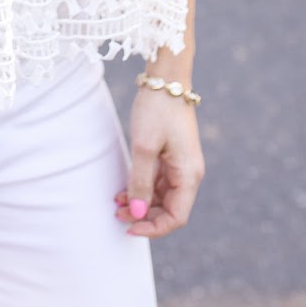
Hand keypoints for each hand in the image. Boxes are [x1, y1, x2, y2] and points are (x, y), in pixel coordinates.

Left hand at [113, 88, 204, 238]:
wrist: (166, 78)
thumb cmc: (157, 109)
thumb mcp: (143, 147)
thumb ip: (140, 182)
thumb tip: (138, 213)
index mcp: (189, 175)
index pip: (176, 217)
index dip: (153, 228)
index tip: (129, 227)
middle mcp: (189, 173)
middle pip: (169, 209)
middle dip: (144, 216)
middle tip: (116, 213)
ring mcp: (181, 165)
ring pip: (162, 197)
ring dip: (141, 202)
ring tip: (116, 201)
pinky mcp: (172, 156)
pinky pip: (159, 181)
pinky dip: (142, 188)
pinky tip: (124, 188)